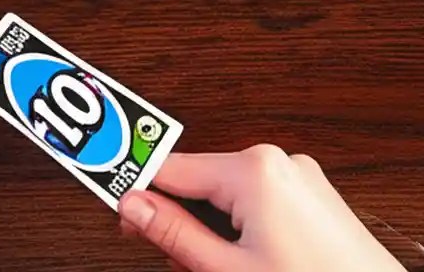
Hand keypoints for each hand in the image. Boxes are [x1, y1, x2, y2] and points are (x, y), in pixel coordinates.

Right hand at [118, 145, 401, 271]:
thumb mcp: (227, 269)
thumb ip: (174, 234)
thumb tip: (134, 205)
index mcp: (254, 170)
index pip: (170, 169)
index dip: (137, 191)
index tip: (111, 197)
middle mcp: (278, 162)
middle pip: (198, 184)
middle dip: (183, 224)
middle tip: (180, 262)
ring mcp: (299, 178)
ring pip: (226, 197)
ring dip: (212, 233)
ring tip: (220, 269)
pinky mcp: (312, 196)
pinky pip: (256, 202)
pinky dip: (240, 230)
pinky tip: (245, 262)